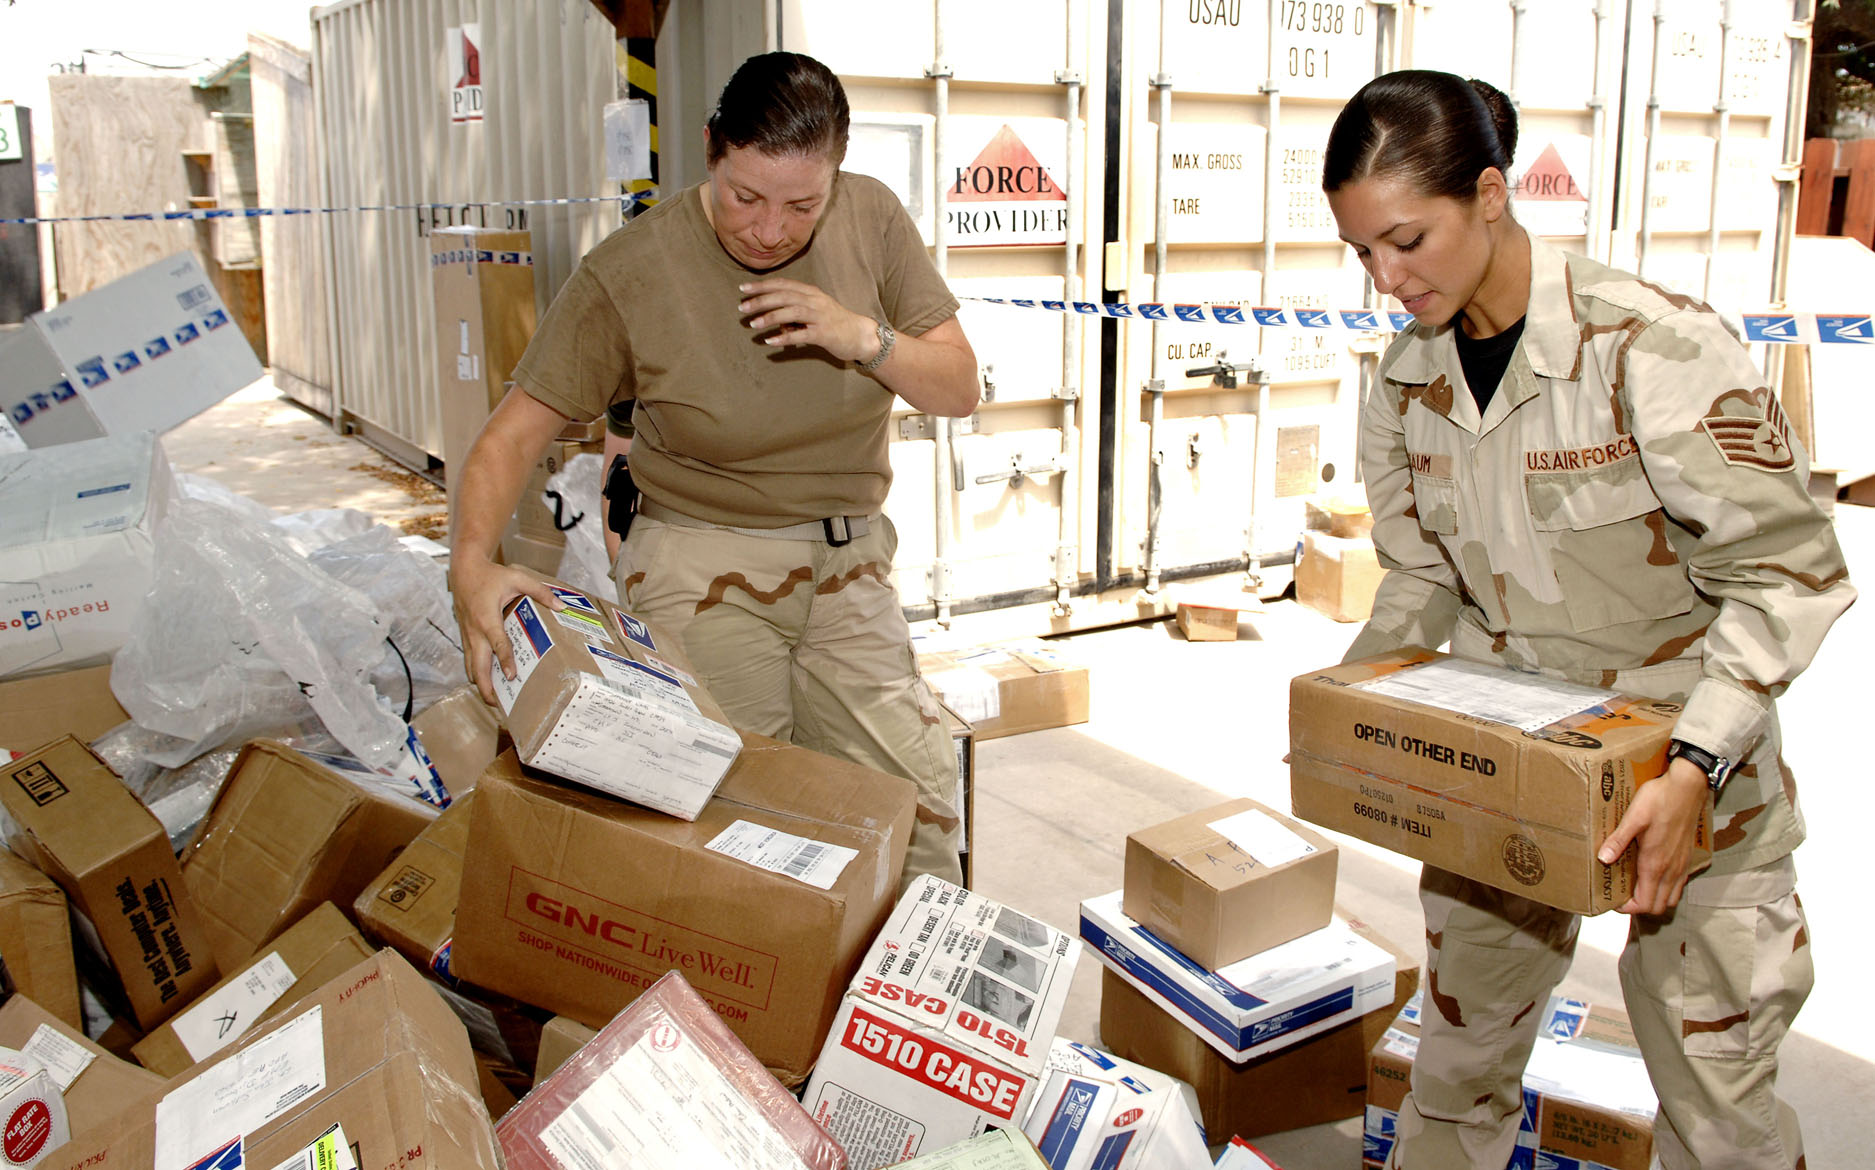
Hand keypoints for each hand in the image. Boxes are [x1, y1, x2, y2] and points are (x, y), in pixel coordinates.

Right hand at [448, 556, 560, 705]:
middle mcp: (475, 631)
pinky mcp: (465, 637)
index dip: (504, 661)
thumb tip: (560, 606)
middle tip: (498, 704)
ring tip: (494, 699)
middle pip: (477, 665)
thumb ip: (540, 591)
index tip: (511, 677)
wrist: (464, 571)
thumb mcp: (517, 578)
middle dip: (486, 687)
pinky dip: (476, 672)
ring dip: (480, 683)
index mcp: (487, 618)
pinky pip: (469, 659)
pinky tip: (487, 680)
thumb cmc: (490, 575)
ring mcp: (467, 635)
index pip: (497, 643)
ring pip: (470, 666)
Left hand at [737, 277, 876, 362]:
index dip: (762, 286)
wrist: (860, 335)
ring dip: (770, 317)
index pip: (782, 284)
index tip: (743, 289)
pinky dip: (784, 337)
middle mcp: (815, 301)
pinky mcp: (824, 334)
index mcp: (811, 292)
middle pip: (784, 296)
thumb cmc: (834, 322)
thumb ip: (794, 312)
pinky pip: (801, 334)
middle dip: (761, 301)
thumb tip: (774, 321)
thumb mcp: (814, 311)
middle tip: (742, 307)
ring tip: (753, 324)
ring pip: (791, 312)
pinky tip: (770, 341)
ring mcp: (820, 316)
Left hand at [1596, 758, 1712, 914]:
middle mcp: (1671, 870)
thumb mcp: (1634, 818)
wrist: (1687, 787)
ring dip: (1655, 898)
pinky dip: (1667, 888)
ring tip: (1636, 885)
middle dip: (1639, 906)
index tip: (1613, 899)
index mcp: (1655, 864)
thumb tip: (1602, 858)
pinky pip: (1679, 884)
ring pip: (1671, 898)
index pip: (1644, 903)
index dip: (1627, 908)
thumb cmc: (1660, 800)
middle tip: (1622, 894)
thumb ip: (1618, 840)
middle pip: (1658, 906)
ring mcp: (1682, 865)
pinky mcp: (1688, 858)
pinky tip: (1653, 873)